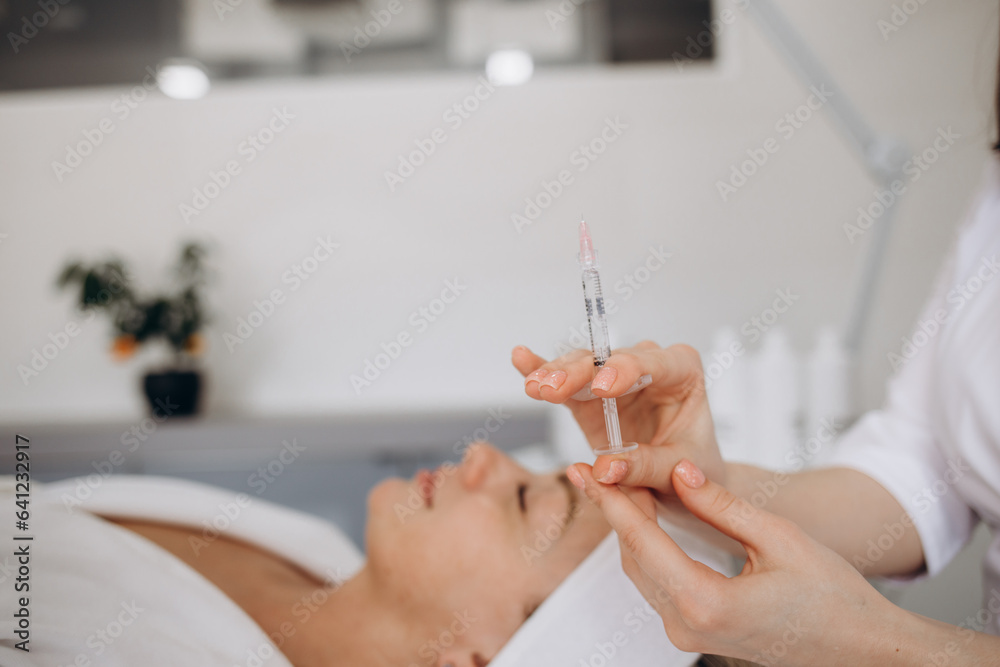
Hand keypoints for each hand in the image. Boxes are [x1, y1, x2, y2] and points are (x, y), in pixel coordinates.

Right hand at [512, 342, 723, 497]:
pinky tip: (521, 359)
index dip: (626, 370)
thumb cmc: (693, 468)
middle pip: (609, 360)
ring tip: (534, 387)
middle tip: (555, 388)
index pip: (653, 363)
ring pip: (582, 366)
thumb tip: (605, 469)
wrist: (682, 481)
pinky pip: (565, 382)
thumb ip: (645, 465)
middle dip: (580, 373)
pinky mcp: (589, 395)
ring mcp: (614, 377)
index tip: (603, 386)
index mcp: (681, 372)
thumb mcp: (678, 470)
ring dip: (556, 375)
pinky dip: (542, 370)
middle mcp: (647, 366)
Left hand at [566, 459, 926, 665]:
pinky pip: (658, 585)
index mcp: (706, 603)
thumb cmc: (834, 598)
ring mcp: (689, 634)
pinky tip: (645, 520)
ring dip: (629, 529)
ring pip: (641, 572)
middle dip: (614, 510)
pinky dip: (647, 549)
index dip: (611, 500)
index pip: (642, 541)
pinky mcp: (696, 632)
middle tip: (596, 468)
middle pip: (634, 556)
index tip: (587, 469)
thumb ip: (721, 504)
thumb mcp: (779, 537)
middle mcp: (688, 626)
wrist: (862, 648)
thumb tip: (679, 470)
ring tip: (615, 485)